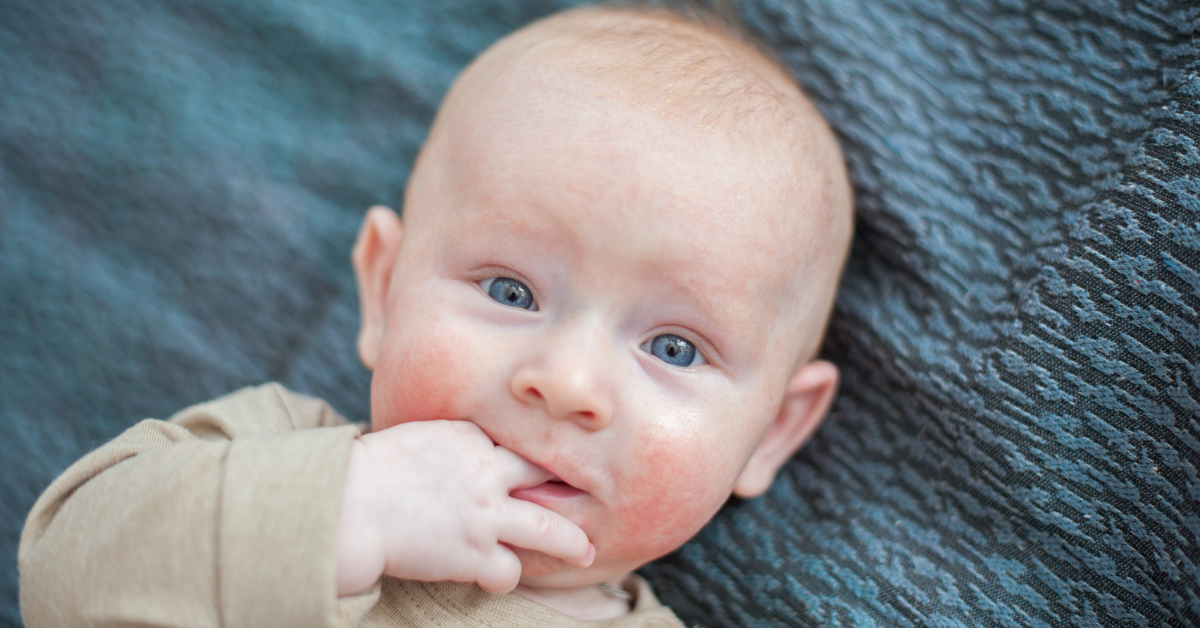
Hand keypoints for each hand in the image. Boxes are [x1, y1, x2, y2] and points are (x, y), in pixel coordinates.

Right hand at [334, 420, 593, 595]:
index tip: (548, 467)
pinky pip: (510, 571)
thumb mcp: (415, 437)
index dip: (533, 458)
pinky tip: (498, 577)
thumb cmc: (366, 472)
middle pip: (546, 475)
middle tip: (592, 496)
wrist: (347, 504)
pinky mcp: (473, 553)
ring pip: (548, 529)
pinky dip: (506, 577)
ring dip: (570, 543)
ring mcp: (484, 514)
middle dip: (570, 487)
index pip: (515, 444)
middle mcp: (486, 471)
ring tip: (585, 552)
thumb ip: (449, 445)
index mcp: (469, 436)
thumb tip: (461, 456)